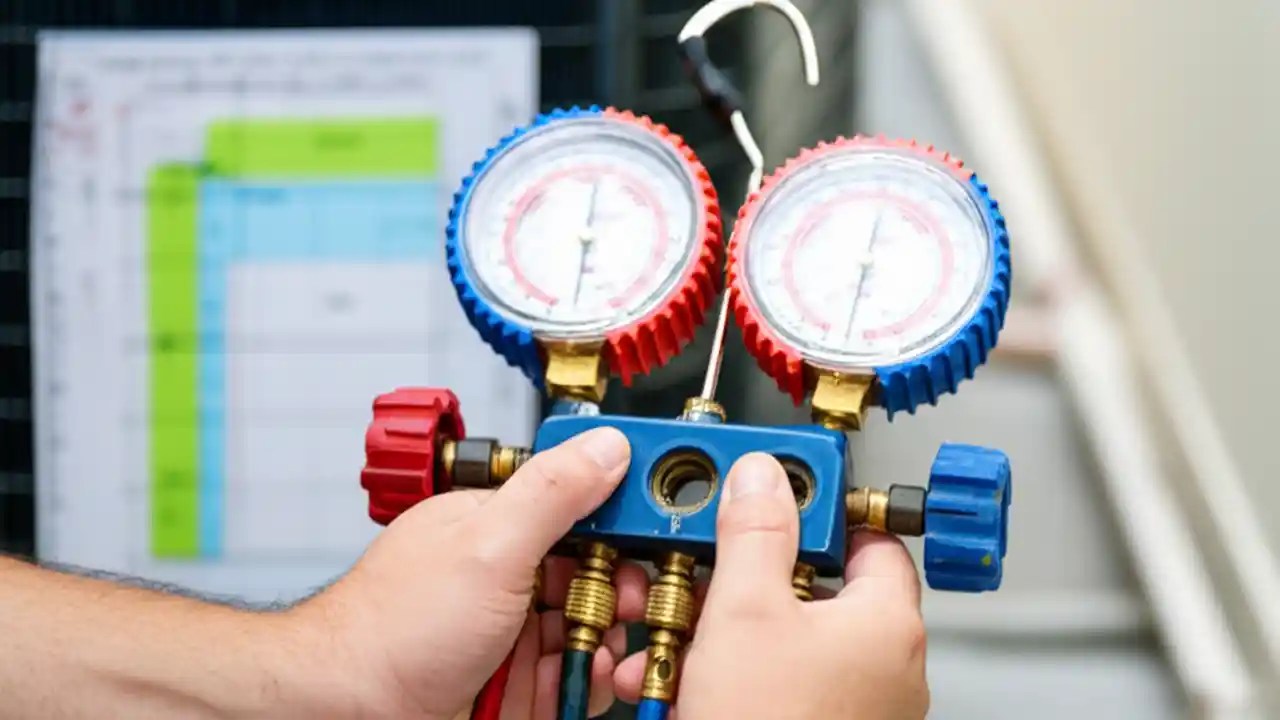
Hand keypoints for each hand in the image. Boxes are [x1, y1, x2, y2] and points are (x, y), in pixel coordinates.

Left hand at [299, 427, 646, 718]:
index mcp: (496, 525)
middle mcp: (504, 575)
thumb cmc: (389, 632)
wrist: (347, 714)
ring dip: (610, 643)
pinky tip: (593, 683)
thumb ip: (552, 495)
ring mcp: (508, 632)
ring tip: (614, 656)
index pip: (579, 504)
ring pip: (588, 631)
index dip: (626, 518)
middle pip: (594, 574)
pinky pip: (571, 678)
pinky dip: (588, 682)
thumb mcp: (486, 549)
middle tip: (639, 607)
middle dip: (626, 591)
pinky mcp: (513, 684)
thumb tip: (608, 445)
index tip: (667, 531)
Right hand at [614, 454, 929, 718]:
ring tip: (681, 635)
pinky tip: (687, 681)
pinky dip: (733, 673)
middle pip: (814, 588)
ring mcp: (856, 707)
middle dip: (745, 579)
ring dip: (726, 629)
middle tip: (707, 570)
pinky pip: (777, 683)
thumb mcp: (744, 611)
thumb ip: (755, 531)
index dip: (815, 509)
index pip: (868, 534)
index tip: (772, 494)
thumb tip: (762, 476)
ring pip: (786, 640)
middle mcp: (886, 666)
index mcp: (887, 622)